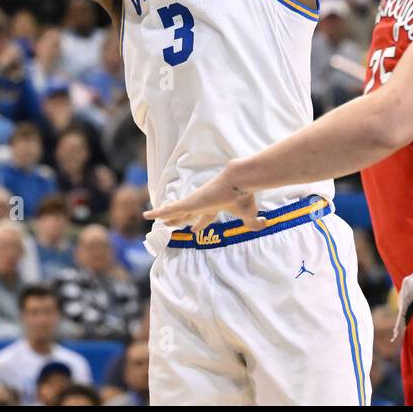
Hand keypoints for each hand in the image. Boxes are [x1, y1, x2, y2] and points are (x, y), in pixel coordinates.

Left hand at [143, 165, 265, 234]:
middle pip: (186, 212)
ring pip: (175, 210)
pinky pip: (169, 209)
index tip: (194, 229)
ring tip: (151, 218)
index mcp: (216, 205)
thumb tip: (265, 224)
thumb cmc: (244, 197)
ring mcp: (195, 202)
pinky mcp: (189, 202)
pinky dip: (158, 212)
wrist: (239, 182)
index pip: (205, 216)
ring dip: (164, 215)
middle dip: (178, 219)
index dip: (199, 223)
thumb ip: (255, 222)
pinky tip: (147, 215)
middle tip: (168, 225)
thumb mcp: (250, 215)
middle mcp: (203, 202)